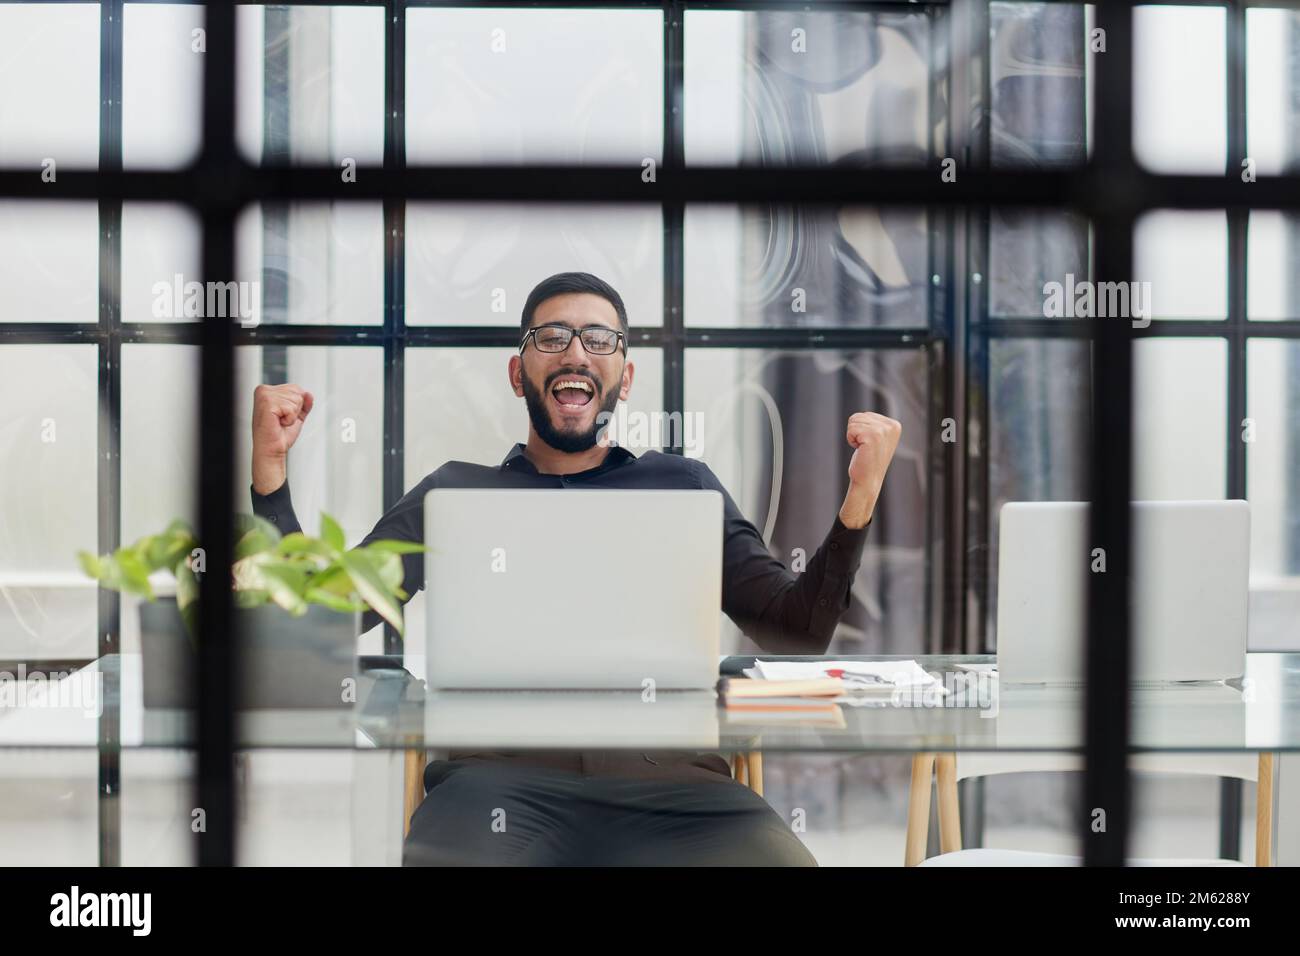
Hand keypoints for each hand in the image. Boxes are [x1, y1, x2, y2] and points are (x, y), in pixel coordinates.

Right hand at [251, 383, 313, 493]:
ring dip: (291, 415)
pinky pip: (291, 408)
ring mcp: (264, 395)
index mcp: (268, 390)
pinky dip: (289, 419)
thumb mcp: (296, 416)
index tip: (283, 416)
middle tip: (281, 420)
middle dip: (295, 410)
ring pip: (296, 399)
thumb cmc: (279, 434)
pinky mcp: (267, 403)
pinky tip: (278, 423)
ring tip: (279, 422)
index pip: (296, 388)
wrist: (271, 449)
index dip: (296, 406)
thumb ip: (304, 404)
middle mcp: (264, 390)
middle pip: (297, 392)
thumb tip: (309, 394)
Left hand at [838, 412, 901, 528]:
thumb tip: (864, 415)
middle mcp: (891, 426)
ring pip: (853, 421)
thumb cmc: (868, 460)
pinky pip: (850, 429)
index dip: (861, 430)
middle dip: (856, 432)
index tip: (870, 444)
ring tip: (863, 450)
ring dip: (854, 437)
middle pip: (858, 416)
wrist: (868, 481)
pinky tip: (861, 451)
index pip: (865, 414)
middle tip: (865, 448)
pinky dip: (851, 440)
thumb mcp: (877, 438)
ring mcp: (883, 431)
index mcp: (894, 425)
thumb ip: (874, 424)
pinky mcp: (872, 436)